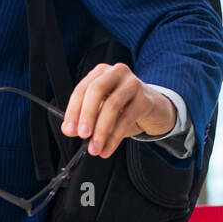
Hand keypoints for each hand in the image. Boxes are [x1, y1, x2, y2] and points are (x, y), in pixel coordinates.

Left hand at [60, 62, 177, 158]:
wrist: (154, 109)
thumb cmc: (124, 107)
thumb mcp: (102, 111)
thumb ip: (84, 118)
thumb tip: (69, 129)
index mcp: (101, 73)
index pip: (82, 89)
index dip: (73, 110)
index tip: (69, 129)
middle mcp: (116, 73)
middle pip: (96, 90)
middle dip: (87, 115)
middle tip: (82, 135)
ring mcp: (132, 83)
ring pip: (112, 105)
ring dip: (101, 130)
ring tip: (95, 148)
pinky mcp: (145, 98)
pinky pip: (127, 118)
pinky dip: (115, 137)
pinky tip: (108, 148)